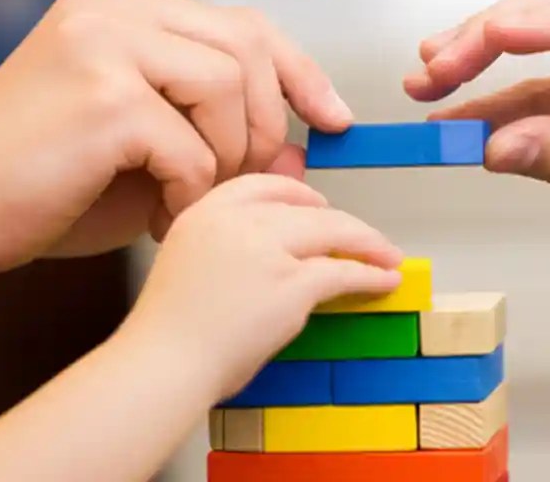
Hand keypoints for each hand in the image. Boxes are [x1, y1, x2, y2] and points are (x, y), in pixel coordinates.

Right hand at [0, 0, 352, 276]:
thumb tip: (308, 143)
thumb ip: (218, 127)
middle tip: (259, 180)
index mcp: (119, 4)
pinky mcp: (101, 92)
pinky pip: (191, 146)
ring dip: (227, 161)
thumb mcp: (146, 140)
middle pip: (248, 47)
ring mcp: (104, 41)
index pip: (242, 23)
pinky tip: (158, 219)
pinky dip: (189, 193)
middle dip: (272, 124)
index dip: (299, 72)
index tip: (333, 119)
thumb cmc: (47, 185)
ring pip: (230, 89)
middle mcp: (111, 6)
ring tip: (188, 201)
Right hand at [121, 174, 404, 398]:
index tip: (320, 205)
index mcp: (206, 211)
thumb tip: (279, 247)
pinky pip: (344, 272)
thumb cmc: (169, 331)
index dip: (301, 194)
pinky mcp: (292, 284)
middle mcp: (238, 220)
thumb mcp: (189, 261)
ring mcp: (267, 249)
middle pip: (308, 207)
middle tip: (365, 237)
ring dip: (368, 244)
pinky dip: (370, 276)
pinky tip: (383, 281)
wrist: (162, 364)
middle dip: (343, 222)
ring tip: (387, 256)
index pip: (266, 185)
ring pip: (334, 232)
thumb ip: (228, 243)